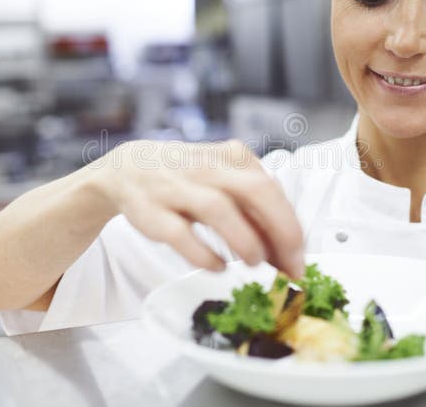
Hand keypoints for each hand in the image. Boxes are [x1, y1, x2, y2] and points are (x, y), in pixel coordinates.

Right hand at [96, 139, 305, 277]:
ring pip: (218, 209)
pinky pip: (180, 233)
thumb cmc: (187, 179)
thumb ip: (252, 209)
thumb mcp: (223, 182)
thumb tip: (285, 250)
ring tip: (256, 263)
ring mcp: (177, 187)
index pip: (272, 189)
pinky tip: (217, 267)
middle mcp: (207, 167)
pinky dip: (203, 254)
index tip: (298, 260)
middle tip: (288, 265)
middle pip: (256, 191)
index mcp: (231, 157)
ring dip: (244, 240)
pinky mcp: (151, 211)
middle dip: (280, 231)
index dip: (291, 228)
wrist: (127, 168)